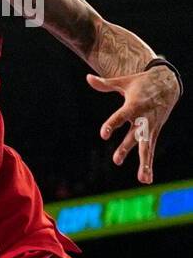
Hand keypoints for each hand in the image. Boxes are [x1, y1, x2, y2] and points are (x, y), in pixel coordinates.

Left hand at [87, 66, 178, 183]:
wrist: (168, 84)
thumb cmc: (140, 83)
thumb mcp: (123, 82)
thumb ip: (105, 84)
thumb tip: (88, 78)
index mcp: (134, 105)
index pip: (121, 116)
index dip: (112, 124)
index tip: (103, 135)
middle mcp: (143, 118)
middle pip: (135, 136)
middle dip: (126, 148)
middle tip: (116, 161)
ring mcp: (150, 127)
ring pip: (146, 147)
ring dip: (145, 163)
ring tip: (143, 179)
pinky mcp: (154, 133)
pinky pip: (150, 150)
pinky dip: (149, 164)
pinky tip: (146, 179)